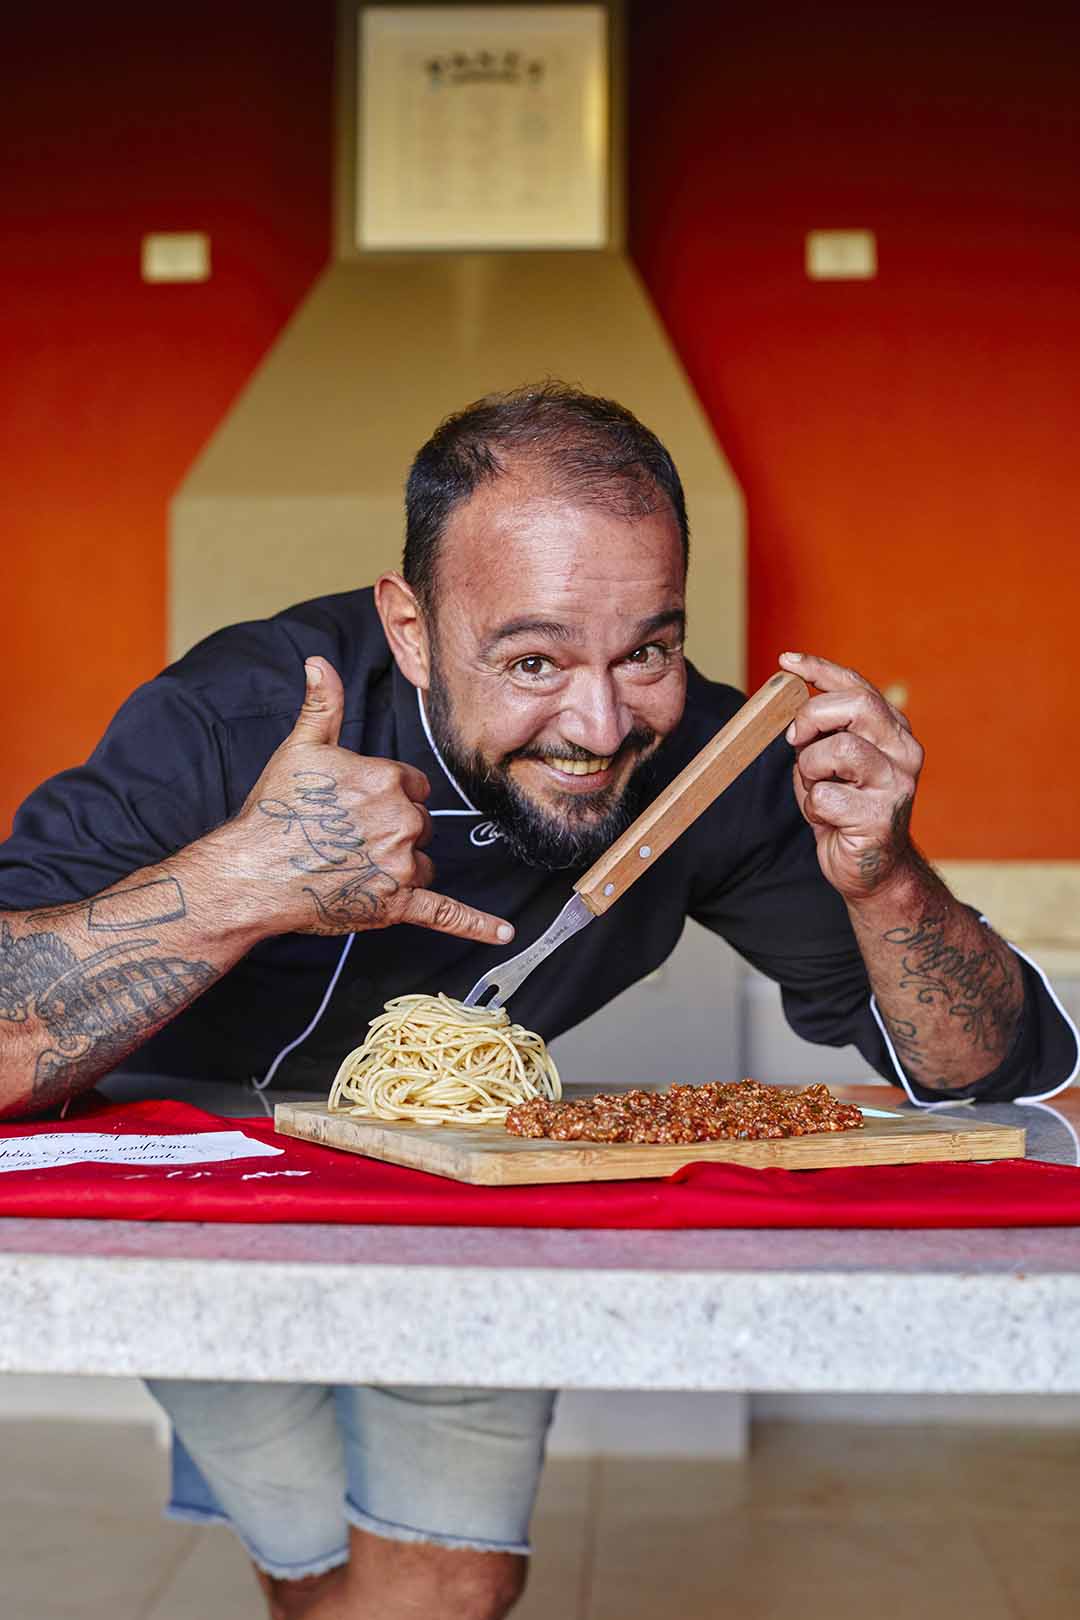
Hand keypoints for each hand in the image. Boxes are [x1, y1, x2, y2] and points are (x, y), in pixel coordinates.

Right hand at [227, 658, 514, 943]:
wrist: (250, 873)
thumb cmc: (273, 814)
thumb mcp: (300, 749)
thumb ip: (323, 705)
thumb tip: (320, 663)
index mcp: (387, 781)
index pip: (412, 788)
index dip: (387, 798)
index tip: (357, 807)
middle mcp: (402, 821)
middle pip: (420, 826)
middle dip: (392, 833)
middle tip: (346, 840)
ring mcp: (401, 865)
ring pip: (423, 863)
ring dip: (400, 868)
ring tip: (353, 868)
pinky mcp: (396, 905)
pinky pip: (445, 913)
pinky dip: (475, 925)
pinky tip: (503, 933)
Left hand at [778, 652, 924, 902]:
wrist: (871, 869)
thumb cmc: (844, 810)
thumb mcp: (828, 761)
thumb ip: (819, 732)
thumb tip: (790, 701)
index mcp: (893, 731)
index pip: (858, 686)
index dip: (820, 669)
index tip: (786, 661)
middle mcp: (904, 752)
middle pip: (856, 705)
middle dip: (812, 717)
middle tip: (795, 741)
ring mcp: (897, 784)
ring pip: (839, 749)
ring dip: (811, 769)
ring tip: (818, 789)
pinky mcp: (881, 817)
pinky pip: (825, 797)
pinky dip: (813, 809)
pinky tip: (827, 820)